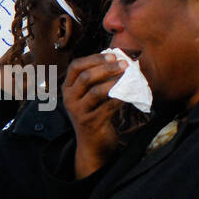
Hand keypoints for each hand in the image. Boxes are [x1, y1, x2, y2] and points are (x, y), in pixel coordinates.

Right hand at [62, 53, 126, 177]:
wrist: (92, 144)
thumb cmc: (95, 114)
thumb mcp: (89, 96)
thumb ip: (97, 79)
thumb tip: (118, 58)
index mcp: (68, 89)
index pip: (75, 66)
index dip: (94, 58)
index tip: (113, 55)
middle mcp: (69, 99)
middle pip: (86, 77)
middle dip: (107, 68)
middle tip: (125, 64)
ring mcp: (78, 111)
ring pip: (96, 91)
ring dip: (115, 81)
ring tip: (129, 76)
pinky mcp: (91, 122)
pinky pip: (109, 106)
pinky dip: (121, 97)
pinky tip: (130, 93)